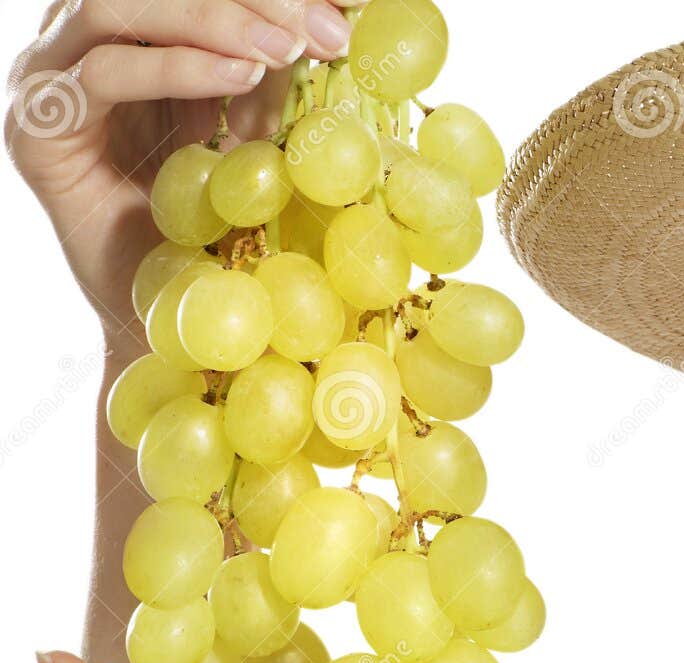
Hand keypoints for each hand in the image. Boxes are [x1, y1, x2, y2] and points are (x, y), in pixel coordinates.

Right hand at [6, 1, 360, 354]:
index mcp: (133, 36)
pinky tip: (240, 76)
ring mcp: (49, 79)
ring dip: (214, 19)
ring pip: (119, 6)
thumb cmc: (213, 226)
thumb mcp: (252, 131)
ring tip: (288, 47)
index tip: (349, 0)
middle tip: (325, 24)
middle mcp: (81, 43)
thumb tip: (333, 19)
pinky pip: (102, 73)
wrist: (168, 314)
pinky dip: (176, 66)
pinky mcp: (38, 128)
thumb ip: (270, 73)